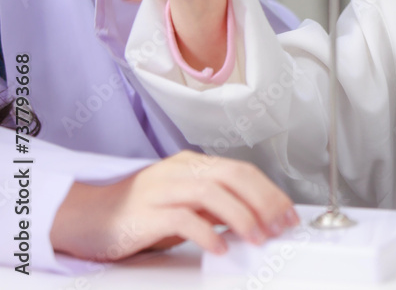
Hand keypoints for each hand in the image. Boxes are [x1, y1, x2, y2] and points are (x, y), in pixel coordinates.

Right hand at [50, 151, 298, 260]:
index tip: (288, 214)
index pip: (243, 171)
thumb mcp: (185, 205)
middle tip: (279, 226)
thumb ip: (217, 208)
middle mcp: (181, 171)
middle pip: (234, 176)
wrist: (89, 217)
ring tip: (257, 238)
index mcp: (194, 165)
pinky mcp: (145, 212)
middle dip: (264, 202)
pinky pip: (182, 219)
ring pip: (212, 193)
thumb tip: (257, 219)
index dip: (271, 192)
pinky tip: (220, 248)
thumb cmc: (140, 212)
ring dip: (242, 217)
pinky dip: (206, 234)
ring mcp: (162, 189)